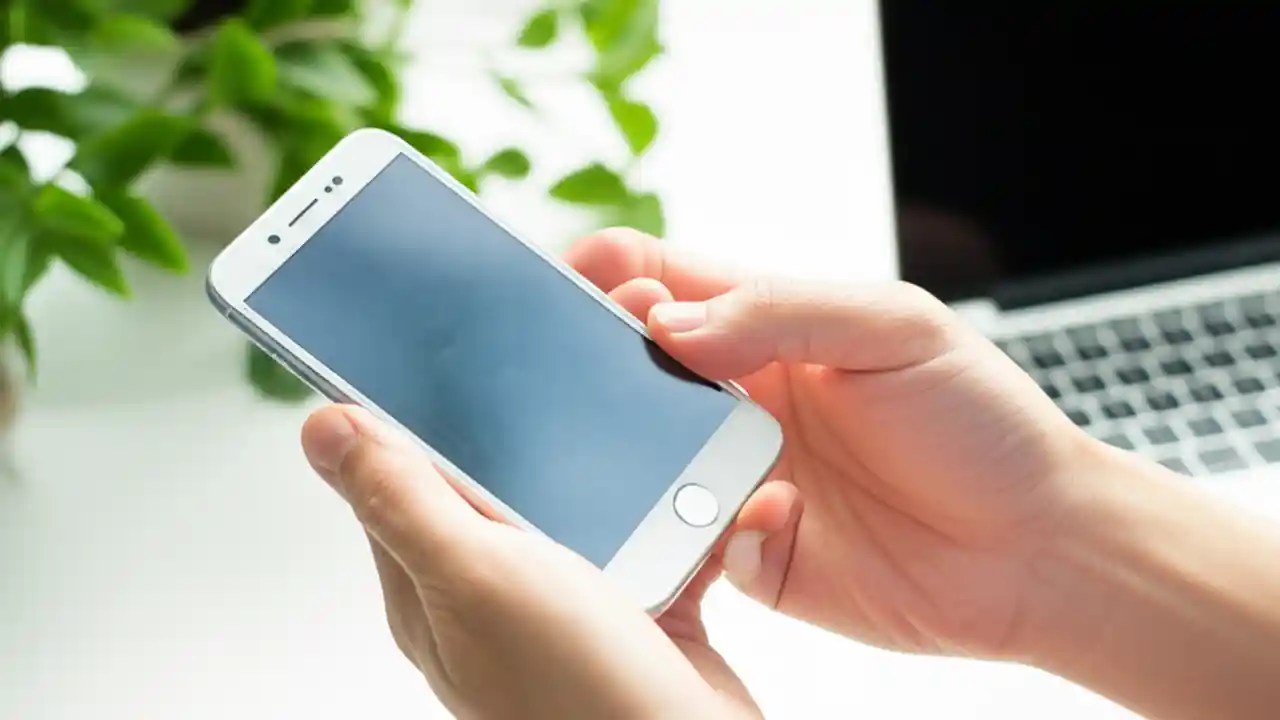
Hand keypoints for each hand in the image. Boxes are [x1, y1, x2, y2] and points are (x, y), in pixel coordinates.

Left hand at [299, 279, 765, 719]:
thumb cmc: (580, 699)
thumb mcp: (479, 578)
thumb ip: (404, 499)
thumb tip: (322, 425)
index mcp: (433, 579)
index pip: (400, 465)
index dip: (407, 394)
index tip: (422, 326)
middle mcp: (494, 587)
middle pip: (498, 465)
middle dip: (531, 406)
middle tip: (564, 337)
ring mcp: (568, 595)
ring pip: (583, 487)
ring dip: (618, 449)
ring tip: (648, 401)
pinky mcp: (638, 602)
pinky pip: (654, 525)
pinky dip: (682, 503)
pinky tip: (706, 490)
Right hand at [565, 228, 1099, 659]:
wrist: (1039, 550)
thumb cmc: (983, 422)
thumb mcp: (896, 328)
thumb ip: (779, 312)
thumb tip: (667, 326)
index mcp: (770, 328)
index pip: (663, 281)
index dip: (608, 275)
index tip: (571, 283)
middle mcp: (743, 400)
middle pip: (632, 371)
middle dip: (601, 369)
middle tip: (607, 372)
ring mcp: (739, 478)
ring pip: (643, 464)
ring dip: (646, 460)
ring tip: (684, 454)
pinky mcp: (752, 556)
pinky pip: (688, 547)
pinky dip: (709, 535)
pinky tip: (777, 517)